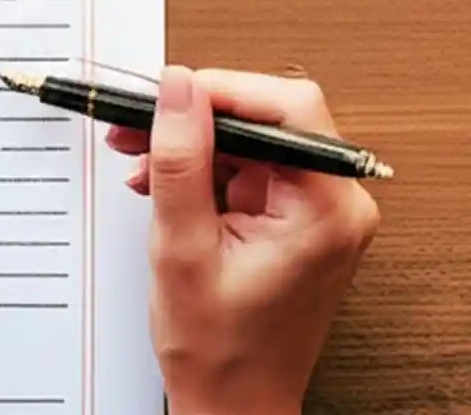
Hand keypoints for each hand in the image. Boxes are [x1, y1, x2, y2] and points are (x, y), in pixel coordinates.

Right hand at [107, 66, 380, 414]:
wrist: (233, 403)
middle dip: (195, 117)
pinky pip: (246, 169)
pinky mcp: (293, 216)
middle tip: (138, 125)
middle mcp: (335, 203)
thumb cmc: (220, 352)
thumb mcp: (183, 249)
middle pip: (268, 118)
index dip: (219, 90)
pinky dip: (201, 169)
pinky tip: (164, 182)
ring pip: (250, 140)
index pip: (287, 108)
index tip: (165, 94)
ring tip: (141, 158)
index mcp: (326, 210)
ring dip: (191, 144)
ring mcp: (316, 210)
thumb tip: (177, 90)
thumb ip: (180, 162)